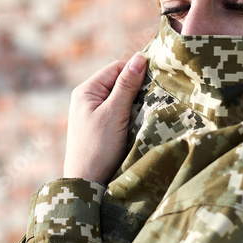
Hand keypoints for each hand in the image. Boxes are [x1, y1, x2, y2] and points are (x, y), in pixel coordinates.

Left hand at [63, 51, 147, 184]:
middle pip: (120, 83)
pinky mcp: (102, 129)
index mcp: (86, 91)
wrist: (87, 184)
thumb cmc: (98, 147)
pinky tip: (143, 123)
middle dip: (138, 89)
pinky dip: (133, 116)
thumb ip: (126, 85)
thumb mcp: (114, 113)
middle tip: (157, 98)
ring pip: (123, 100)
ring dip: (137, 104)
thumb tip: (140, 57)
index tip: (156, 82)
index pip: (117, 68)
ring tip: (151, 112)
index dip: (136, 72)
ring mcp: (94, 115)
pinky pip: (121, 114)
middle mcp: (88, 99)